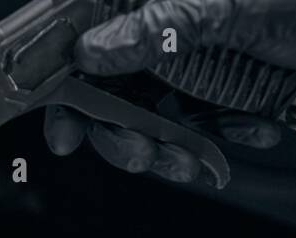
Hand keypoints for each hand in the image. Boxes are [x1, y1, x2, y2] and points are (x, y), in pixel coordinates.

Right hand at [46, 0, 295, 181]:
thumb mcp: (238, 9)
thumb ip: (161, 26)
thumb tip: (90, 49)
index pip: (76, 27)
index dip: (57, 82)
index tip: (65, 129)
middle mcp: (163, 21)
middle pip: (102, 83)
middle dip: (118, 131)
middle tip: (138, 157)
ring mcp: (188, 55)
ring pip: (143, 111)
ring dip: (161, 149)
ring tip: (188, 164)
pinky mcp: (214, 85)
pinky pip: (188, 120)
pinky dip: (206, 141)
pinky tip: (237, 138)